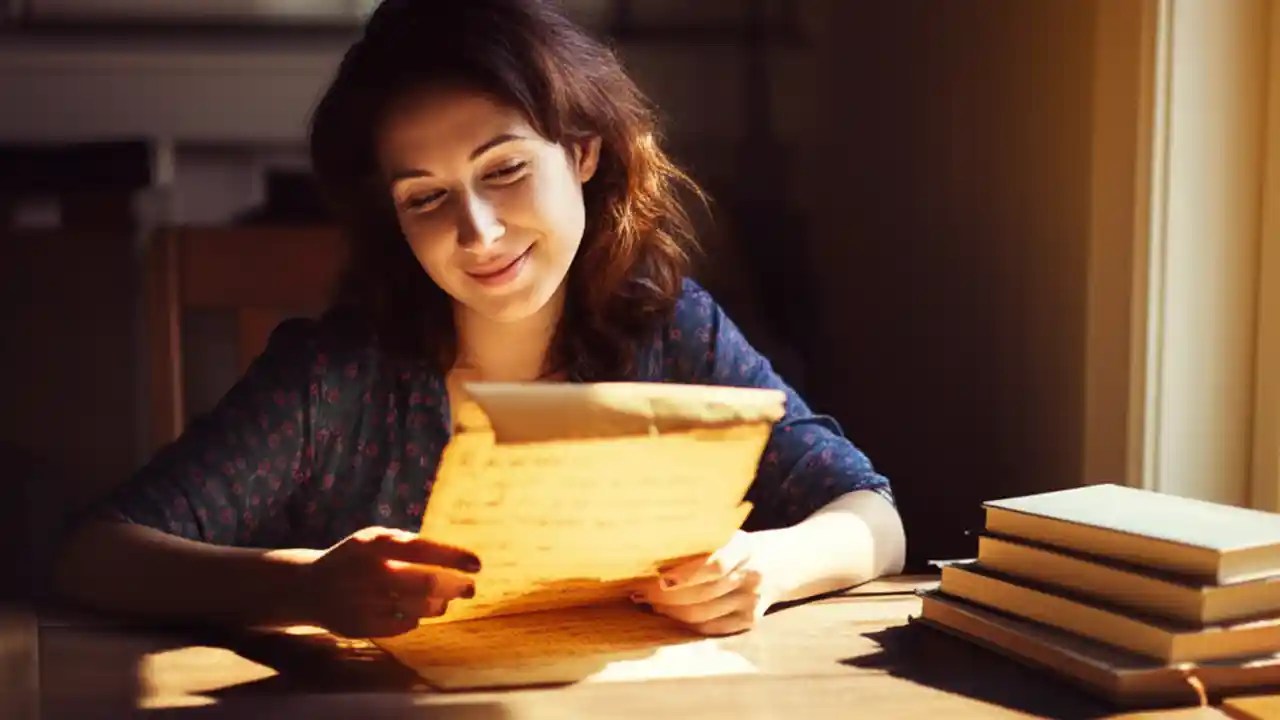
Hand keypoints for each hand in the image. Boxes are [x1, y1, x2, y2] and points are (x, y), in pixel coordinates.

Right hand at [293, 526, 479, 637]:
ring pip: (417, 608)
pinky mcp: (360, 626)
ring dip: (438, 605)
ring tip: (444, 601)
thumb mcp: (373, 539)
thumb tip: (451, 555)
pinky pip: (401, 626)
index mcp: (373, 544)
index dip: (453, 557)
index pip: (422, 549)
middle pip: (424, 583)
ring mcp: (363, 602)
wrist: (308, 586)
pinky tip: (417, 612)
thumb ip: (406, 543)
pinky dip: (415, 619)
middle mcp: (368, 572)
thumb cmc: (354, 557)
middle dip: (453, 586)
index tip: (477, 564)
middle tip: (469, 588)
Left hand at [631, 531, 777, 635]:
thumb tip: (650, 549)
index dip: (686, 574)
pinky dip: (687, 623)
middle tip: (640, 592)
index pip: (715, 565)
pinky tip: (670, 613)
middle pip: (702, 593)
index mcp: (745, 547)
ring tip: (649, 602)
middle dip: (666, 596)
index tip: (660, 578)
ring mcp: (753, 602)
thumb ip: (700, 542)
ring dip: (671, 611)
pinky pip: (711, 628)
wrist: (786, 560)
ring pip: (702, 614)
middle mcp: (752, 575)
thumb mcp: (727, 533)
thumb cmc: (742, 544)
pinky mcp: (751, 621)